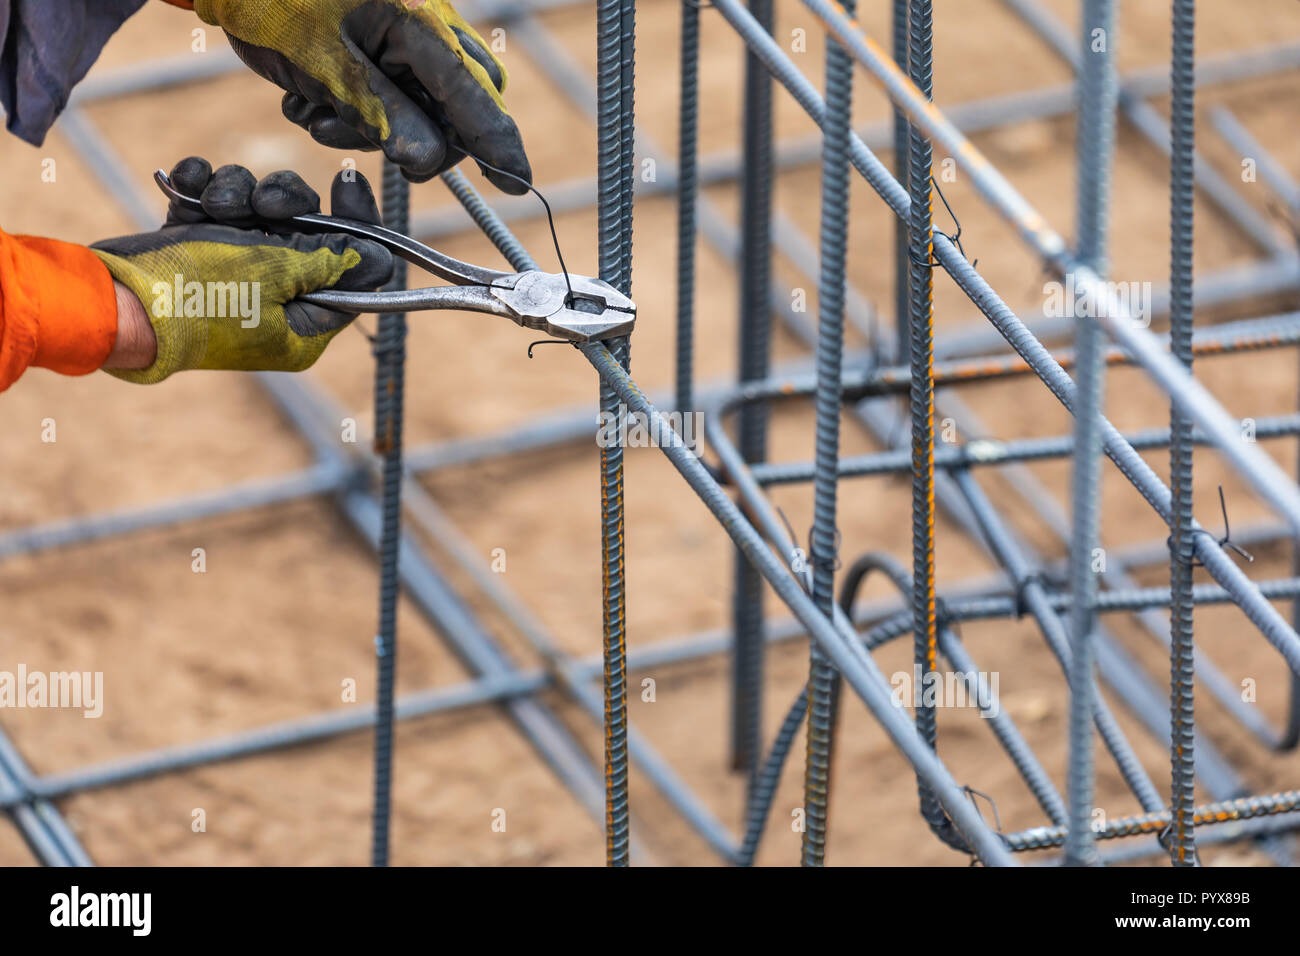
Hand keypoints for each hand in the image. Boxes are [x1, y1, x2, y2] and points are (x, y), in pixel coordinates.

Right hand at [90, 157, 393, 382]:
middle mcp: (276, 304)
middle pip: (307, 232)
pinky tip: (188, 185)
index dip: (357, 223)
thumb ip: (326, 260)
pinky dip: (203, 189)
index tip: (347, 180)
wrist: (113, 298)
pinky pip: (217, 207)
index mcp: (304, 326)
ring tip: (214, 205)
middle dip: (285, 201)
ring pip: (260, 211)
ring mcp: (235, 276)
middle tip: (263, 202)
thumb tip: (379, 258)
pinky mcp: (198, 251)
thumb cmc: (197, 294)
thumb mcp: (273, 272)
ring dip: (238, 193)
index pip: (356, 272)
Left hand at [193, 0, 530, 192]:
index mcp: (420, 25)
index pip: (476, 95)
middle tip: (384, 155)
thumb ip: (380, 114)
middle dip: (428, 141)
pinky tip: (318, 101)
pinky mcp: (388, 37)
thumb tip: (429, 160)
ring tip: (320, 118)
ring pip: (430, 103)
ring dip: (382, 128)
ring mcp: (411, 30)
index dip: (498, 144)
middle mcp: (430, 24)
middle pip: (466, 102)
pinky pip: (400, 89)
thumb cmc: (274, 0)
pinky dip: (365, 110)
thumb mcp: (323, 66)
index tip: (516, 184)